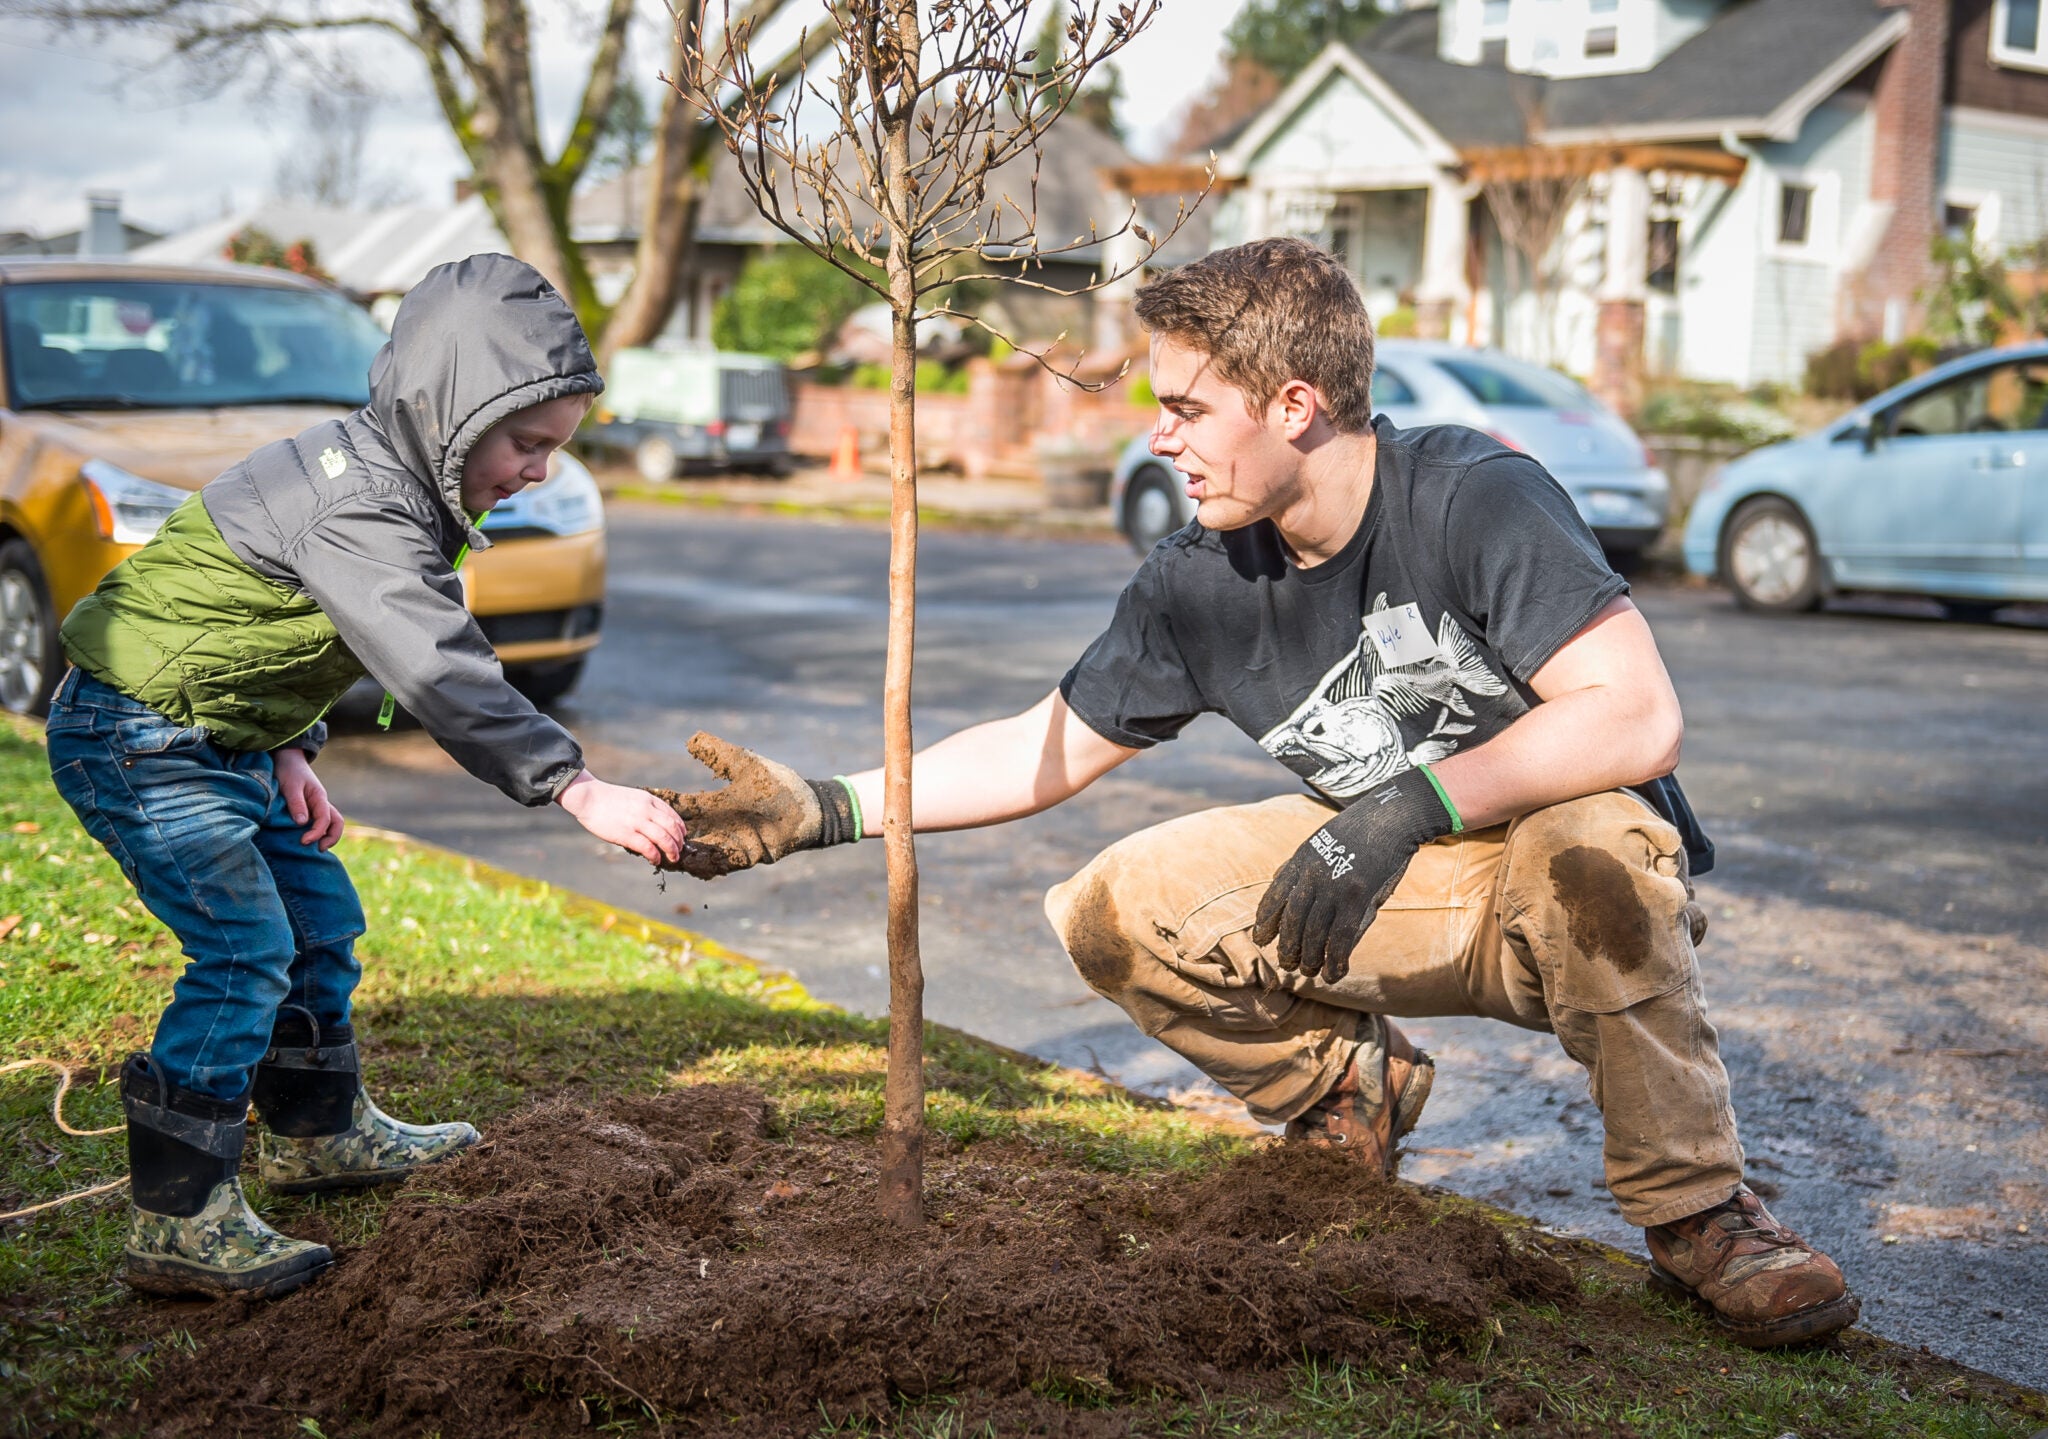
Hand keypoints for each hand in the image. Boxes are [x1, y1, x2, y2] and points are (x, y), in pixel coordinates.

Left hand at [274, 747, 344, 850]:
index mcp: (319, 797)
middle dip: (331, 838)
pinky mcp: (310, 808)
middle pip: (337, 823)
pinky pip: (320, 823)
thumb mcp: (291, 786)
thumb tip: (302, 823)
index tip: (303, 842)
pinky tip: (306, 839)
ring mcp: (317, 806)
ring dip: (326, 836)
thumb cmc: (288, 770)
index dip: (317, 833)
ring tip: (314, 847)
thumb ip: (297, 804)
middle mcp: (322, 803)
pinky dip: (318, 832)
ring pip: (331, 824)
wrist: (287, 759)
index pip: (325, 819)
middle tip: (318, 849)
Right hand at [557, 771, 687, 865]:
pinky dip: (655, 855)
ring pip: (664, 838)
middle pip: (672, 828)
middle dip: (679, 842)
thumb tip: (654, 824)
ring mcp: (637, 822)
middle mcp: (646, 810)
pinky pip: (648, 847)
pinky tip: (655, 860)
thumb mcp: (633, 797)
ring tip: (673, 858)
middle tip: (680, 851)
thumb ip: (645, 808)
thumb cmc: (607, 799)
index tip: (682, 836)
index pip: (672, 815)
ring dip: (672, 850)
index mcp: (649, 800)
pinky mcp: (626, 834)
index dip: (680, 828)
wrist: (588, 797)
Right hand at [649, 732, 857, 878]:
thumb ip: (717, 753)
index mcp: (716, 806)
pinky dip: (705, 864)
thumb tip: (690, 739)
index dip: (661, 804)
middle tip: (636, 835)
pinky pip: (722, 863)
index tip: (638, 799)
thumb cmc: (780, 783)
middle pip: (683, 834)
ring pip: (698, 853)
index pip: (681, 806)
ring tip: (657, 853)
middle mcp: (720, 826)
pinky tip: (690, 862)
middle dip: (661, 836)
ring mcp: (733, 842)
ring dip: (679, 854)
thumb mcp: (744, 764)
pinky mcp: (748, 856)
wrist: (810, 806)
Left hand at [1251, 767, 1456, 981]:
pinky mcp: (1357, 899)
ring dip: (1309, 958)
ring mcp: (1334, 888)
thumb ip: (1302, 866)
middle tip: (1287, 963)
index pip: (1274, 896)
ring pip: (1312, 934)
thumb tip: (1281, 887)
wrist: (1391, 817)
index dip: (1265, 921)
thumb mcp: (1320, 841)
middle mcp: (1312, 875)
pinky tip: (1333, 974)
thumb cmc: (1359, 831)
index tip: (1260, 939)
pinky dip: (1334, 961)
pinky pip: (1339, 939)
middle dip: (1287, 946)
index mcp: (1301, 860)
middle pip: (1292, 921)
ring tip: (1308, 971)